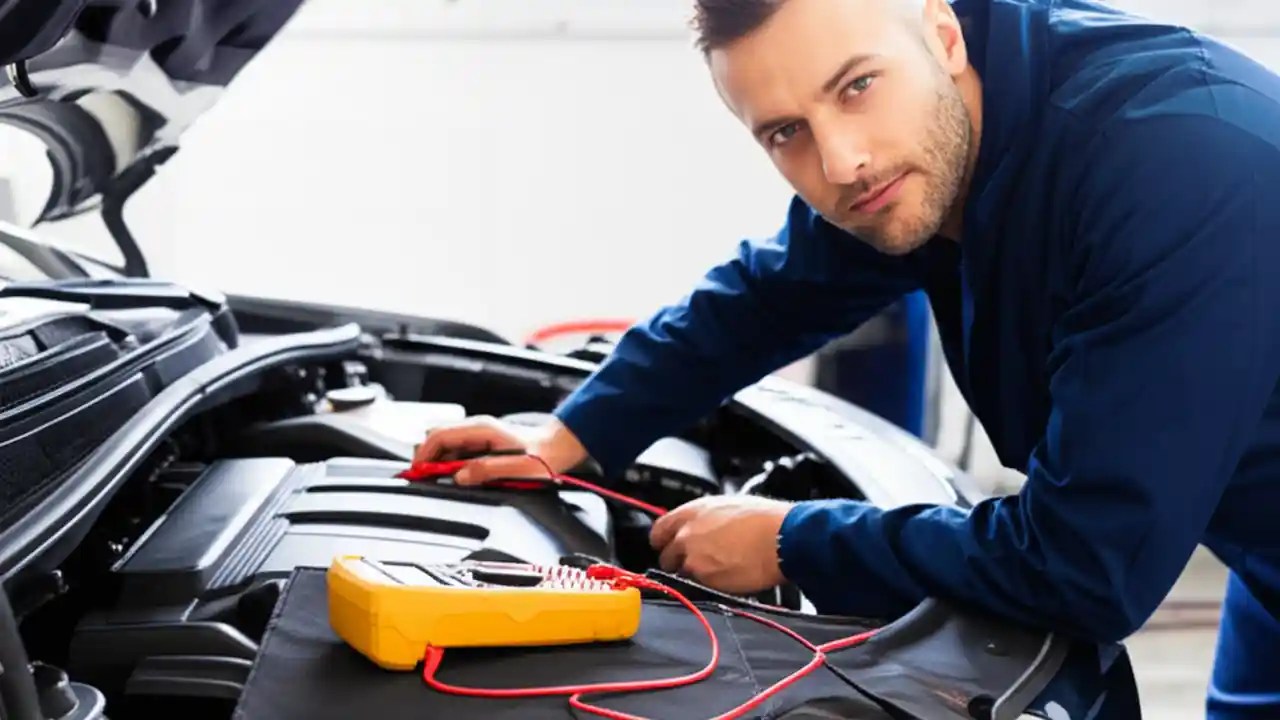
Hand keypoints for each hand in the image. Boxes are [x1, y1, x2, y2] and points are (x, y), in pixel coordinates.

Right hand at [413, 415, 586, 485]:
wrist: (558, 448)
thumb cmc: (543, 457)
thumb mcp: (518, 468)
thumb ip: (487, 470)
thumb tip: (460, 476)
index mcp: (482, 430)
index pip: (440, 435)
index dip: (424, 454)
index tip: (418, 472)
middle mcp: (477, 428)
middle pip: (437, 437)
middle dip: (427, 457)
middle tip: (425, 480)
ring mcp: (477, 435)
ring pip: (444, 444)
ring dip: (437, 461)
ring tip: (437, 480)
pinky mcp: (480, 444)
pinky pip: (455, 450)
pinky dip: (447, 462)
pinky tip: (453, 476)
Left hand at [648, 495, 792, 594]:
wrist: (782, 538)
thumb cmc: (765, 520)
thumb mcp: (728, 506)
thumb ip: (706, 519)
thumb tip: (701, 527)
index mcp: (692, 512)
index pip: (659, 530)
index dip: (663, 541)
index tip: (668, 546)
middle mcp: (687, 534)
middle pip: (666, 556)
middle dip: (678, 561)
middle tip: (697, 562)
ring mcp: (693, 559)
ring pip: (682, 573)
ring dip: (695, 574)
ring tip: (720, 569)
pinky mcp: (705, 579)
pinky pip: (699, 586)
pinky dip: (709, 584)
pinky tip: (728, 576)